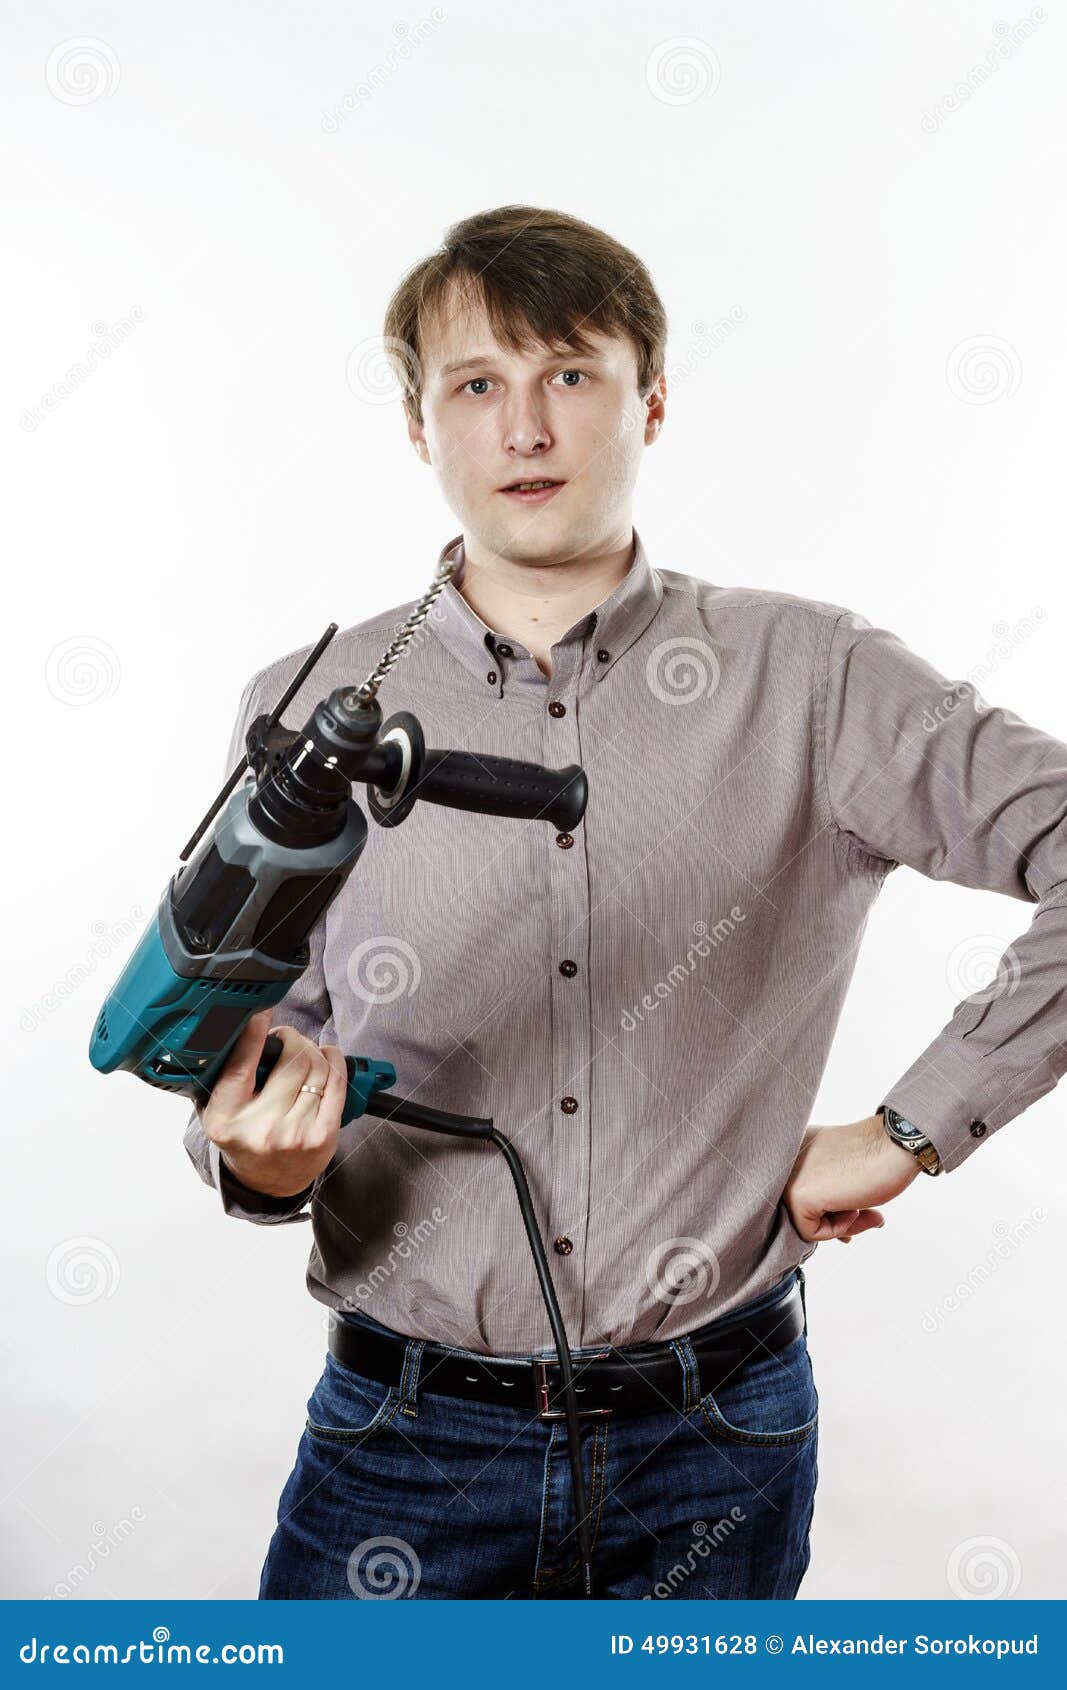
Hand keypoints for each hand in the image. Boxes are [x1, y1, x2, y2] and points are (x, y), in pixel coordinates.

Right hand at [199, 1008, 346, 1198]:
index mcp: (226, 1117)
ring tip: (304, 1051)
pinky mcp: (323, 1136)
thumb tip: (243, 1024)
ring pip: (316, 1067)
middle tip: (287, 1040)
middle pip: (291, 1060)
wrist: (267, 1182)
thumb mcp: (219, 1108)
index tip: (261, 1011)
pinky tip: (328, 1055)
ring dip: (313, 1050)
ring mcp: (295, 1133)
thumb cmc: (243, 1136)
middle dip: (292, 1039)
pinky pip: (337, 1084)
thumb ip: (224, 1072)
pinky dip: (335, 1061)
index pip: (241, 1064)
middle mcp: (261, 1127)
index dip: (255, 1032)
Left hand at [782, 1114, 920, 1243]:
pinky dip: (837, 1230)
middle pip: (804, 1208)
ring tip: (871, 1215)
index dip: (831, 1209)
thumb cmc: (880, 1153)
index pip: (804, 1191)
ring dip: (842, 1225)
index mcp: (798, 1147)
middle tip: (869, 1218)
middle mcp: (787, 1159)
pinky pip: (810, 1232)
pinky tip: (855, 1209)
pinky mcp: (797, 1195)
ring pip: (806, 1222)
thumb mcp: (845, 1171)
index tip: (857, 1214)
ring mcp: (789, 1177)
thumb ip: (831, 1191)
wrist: (897, 1144)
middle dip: (839, 1220)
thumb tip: (832, 1218)